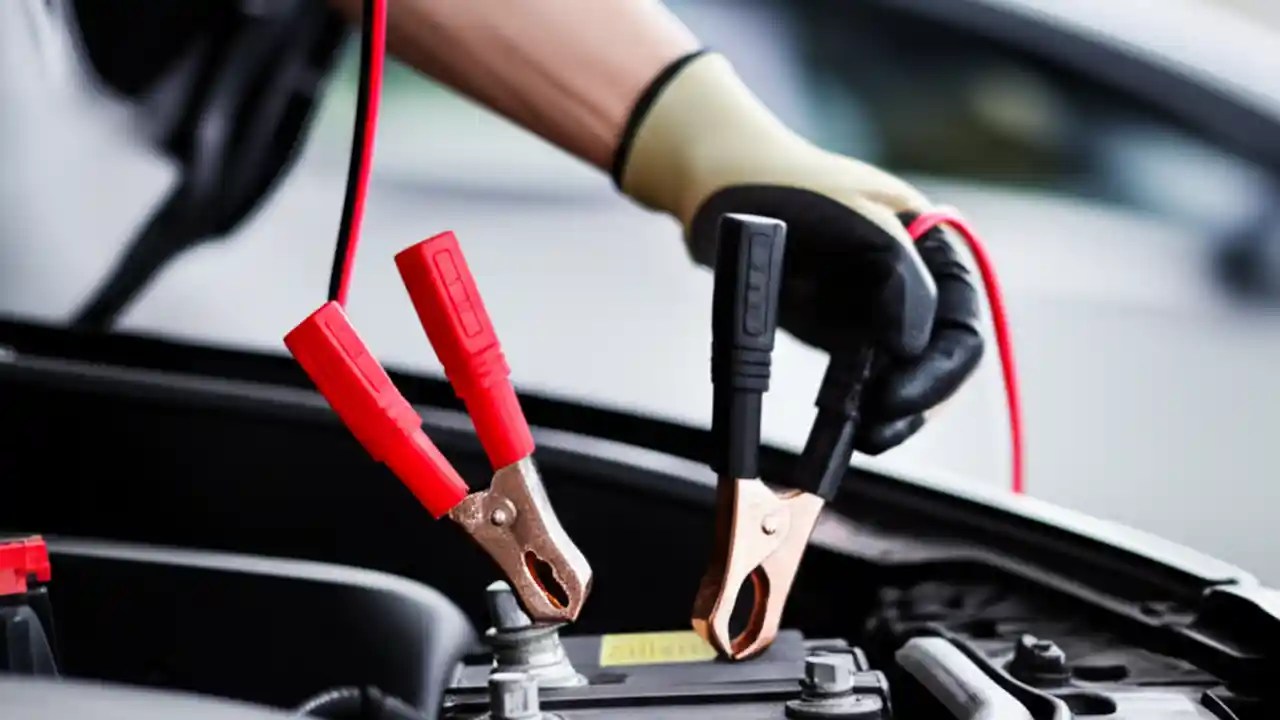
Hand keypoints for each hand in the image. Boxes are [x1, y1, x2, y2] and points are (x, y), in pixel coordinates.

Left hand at [615, 52, 982, 452]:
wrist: (717, 191)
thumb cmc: (785, 188)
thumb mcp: (852, 219)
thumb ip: (896, 276)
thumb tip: (912, 346)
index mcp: (935, 247)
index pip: (961, 323)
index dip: (938, 369)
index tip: (894, 397)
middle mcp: (918, 283)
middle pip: (941, 362)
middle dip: (915, 401)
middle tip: (875, 431)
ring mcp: (880, 312)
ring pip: (906, 382)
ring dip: (889, 417)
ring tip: (858, 439)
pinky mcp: (845, 336)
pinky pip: (865, 385)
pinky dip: (858, 412)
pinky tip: (842, 433)